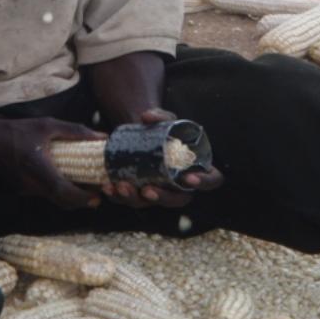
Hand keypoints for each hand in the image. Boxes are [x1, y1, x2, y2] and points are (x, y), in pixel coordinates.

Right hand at [0, 116, 104, 209]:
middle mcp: (31, 183)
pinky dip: (58, 192)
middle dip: (81, 201)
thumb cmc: (18, 130)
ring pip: (53, 200)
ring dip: (70, 197)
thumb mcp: (47, 125)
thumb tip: (102, 136)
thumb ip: (75, 131)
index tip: (98, 195)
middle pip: (61, 202)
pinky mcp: (21, 189)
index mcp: (38, 167)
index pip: (63, 191)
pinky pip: (44, 194)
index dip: (82, 197)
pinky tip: (66, 181)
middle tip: (97, 194)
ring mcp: (25, 188)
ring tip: (85, 186)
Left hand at [97, 108, 224, 207]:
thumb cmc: (162, 129)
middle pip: (178, 200)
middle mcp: (181, 185)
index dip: (204, 182)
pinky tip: (108, 187)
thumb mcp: (165, 119)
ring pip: (151, 203)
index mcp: (198, 168)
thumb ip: (160, 116)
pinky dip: (118, 196)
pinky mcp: (139, 193)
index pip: (212, 180)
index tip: (188, 178)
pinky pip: (130, 200)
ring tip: (121, 187)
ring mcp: (160, 191)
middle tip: (148, 191)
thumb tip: (147, 117)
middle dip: (163, 198)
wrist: (140, 135)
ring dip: (135, 198)